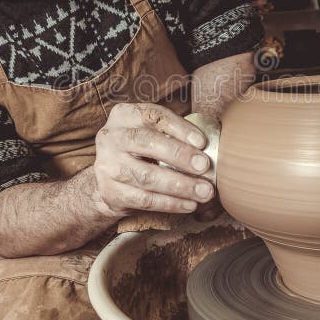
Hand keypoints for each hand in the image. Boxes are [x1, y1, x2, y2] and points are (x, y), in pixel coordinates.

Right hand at [92, 103, 214, 216]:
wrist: (108, 179)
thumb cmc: (139, 150)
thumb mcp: (149, 132)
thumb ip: (173, 133)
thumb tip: (212, 145)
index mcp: (124, 115)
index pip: (153, 116)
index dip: (179, 128)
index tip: (202, 141)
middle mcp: (111, 137)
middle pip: (147, 143)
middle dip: (180, 155)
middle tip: (204, 166)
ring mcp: (107, 166)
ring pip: (147, 176)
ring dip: (180, 185)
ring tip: (205, 191)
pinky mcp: (110, 192)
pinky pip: (145, 200)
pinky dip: (171, 203)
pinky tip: (190, 204)